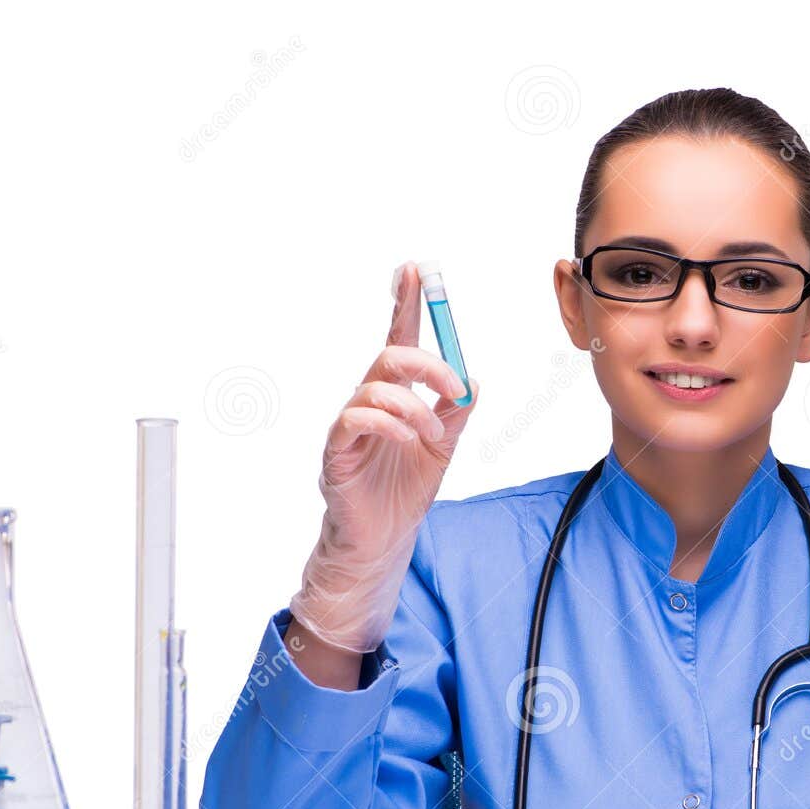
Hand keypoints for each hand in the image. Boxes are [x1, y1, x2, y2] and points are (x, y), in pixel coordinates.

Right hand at [288, 262, 479, 652]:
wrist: (385, 538)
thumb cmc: (405, 489)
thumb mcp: (443, 446)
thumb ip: (454, 412)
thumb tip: (473, 379)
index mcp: (395, 395)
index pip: (399, 340)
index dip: (406, 305)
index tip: (414, 271)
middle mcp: (369, 402)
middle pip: (390, 357)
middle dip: (426, 363)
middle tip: (453, 388)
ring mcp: (350, 426)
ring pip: (375, 388)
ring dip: (413, 406)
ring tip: (430, 432)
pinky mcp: (337, 452)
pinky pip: (355, 421)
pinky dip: (388, 424)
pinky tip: (407, 439)